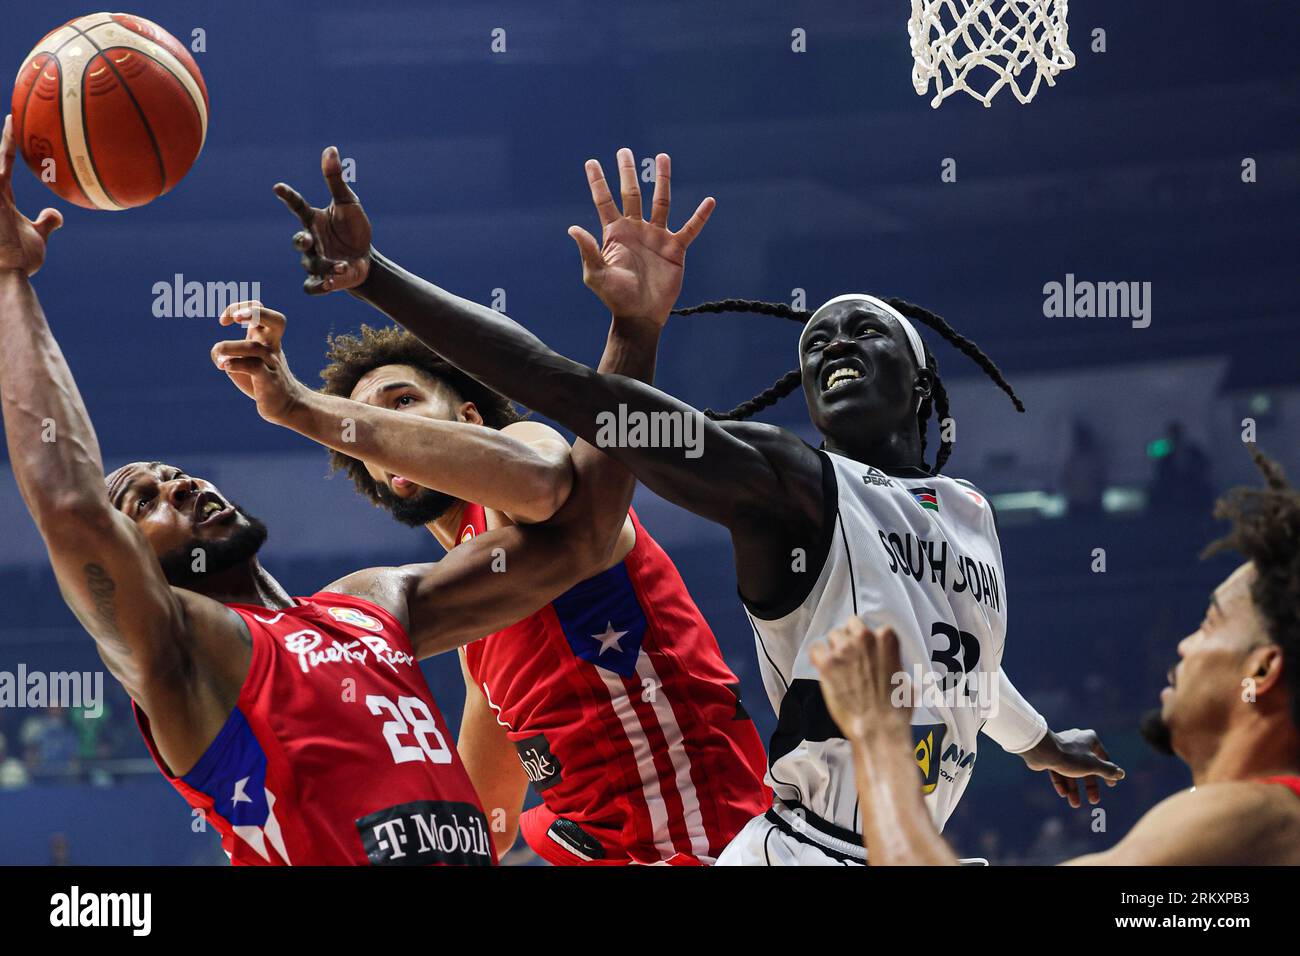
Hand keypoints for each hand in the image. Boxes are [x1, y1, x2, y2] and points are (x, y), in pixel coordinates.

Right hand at [0, 114, 61, 275]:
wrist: (9, 275)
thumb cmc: (19, 259)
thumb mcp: (37, 236)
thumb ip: (46, 221)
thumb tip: (57, 213)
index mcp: (0, 194)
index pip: (5, 161)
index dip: (10, 142)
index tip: (14, 122)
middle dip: (5, 138)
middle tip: (13, 116)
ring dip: (4, 148)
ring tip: (12, 124)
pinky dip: (2, 163)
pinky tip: (4, 158)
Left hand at [210, 301, 308, 423]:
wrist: (287, 406)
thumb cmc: (263, 381)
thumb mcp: (242, 363)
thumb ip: (226, 354)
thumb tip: (218, 355)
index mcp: (267, 338)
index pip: (259, 309)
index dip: (240, 307)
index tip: (224, 321)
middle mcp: (272, 347)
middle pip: (275, 320)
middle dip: (254, 313)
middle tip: (236, 320)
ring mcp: (272, 363)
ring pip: (253, 347)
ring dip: (230, 347)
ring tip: (218, 354)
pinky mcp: (269, 380)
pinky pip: (253, 367)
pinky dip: (235, 364)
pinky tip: (225, 367)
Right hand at [274, 146, 371, 293]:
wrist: (365, 259)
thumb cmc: (353, 229)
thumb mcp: (348, 203)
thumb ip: (335, 180)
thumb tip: (331, 149)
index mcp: (313, 220)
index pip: (296, 206)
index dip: (287, 197)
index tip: (277, 187)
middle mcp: (311, 241)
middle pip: (298, 241)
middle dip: (299, 240)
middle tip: (306, 239)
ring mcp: (315, 262)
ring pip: (310, 264)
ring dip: (325, 266)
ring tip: (341, 266)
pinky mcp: (324, 280)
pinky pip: (311, 287)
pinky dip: (319, 287)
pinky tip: (332, 284)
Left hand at [568, 148, 713, 328]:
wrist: (640, 314)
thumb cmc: (615, 297)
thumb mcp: (597, 274)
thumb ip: (588, 250)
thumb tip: (572, 228)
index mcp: (615, 233)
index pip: (605, 201)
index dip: (598, 182)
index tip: (591, 162)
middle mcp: (636, 230)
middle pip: (631, 193)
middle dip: (628, 172)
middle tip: (624, 151)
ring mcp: (656, 237)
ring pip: (661, 202)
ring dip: (662, 180)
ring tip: (662, 157)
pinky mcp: (675, 248)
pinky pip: (690, 228)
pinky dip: (700, 216)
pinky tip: (709, 201)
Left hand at [809, 616, 910, 742]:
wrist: (879, 728)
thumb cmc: (896, 709)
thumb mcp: (906, 679)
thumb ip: (895, 663)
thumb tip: (892, 666)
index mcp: (886, 639)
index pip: (873, 628)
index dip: (868, 643)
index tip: (867, 653)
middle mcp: (864, 638)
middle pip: (850, 626)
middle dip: (850, 639)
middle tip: (851, 658)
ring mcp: (844, 649)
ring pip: (833, 635)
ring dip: (835, 648)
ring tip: (838, 666)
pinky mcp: (827, 663)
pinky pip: (816, 648)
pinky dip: (818, 657)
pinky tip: (824, 668)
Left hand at [1021, 728, 1124, 807]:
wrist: (1042, 751)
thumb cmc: (1070, 756)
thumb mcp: (1093, 766)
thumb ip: (1107, 770)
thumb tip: (1121, 774)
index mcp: (1090, 739)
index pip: (1103, 758)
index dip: (1108, 772)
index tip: (1111, 785)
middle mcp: (1077, 742)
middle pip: (1087, 768)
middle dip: (1090, 786)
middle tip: (1094, 801)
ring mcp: (1062, 748)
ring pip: (1071, 772)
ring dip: (1074, 789)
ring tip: (1074, 804)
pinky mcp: (1050, 755)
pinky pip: (1058, 771)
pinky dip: (1062, 783)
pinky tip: (1063, 793)